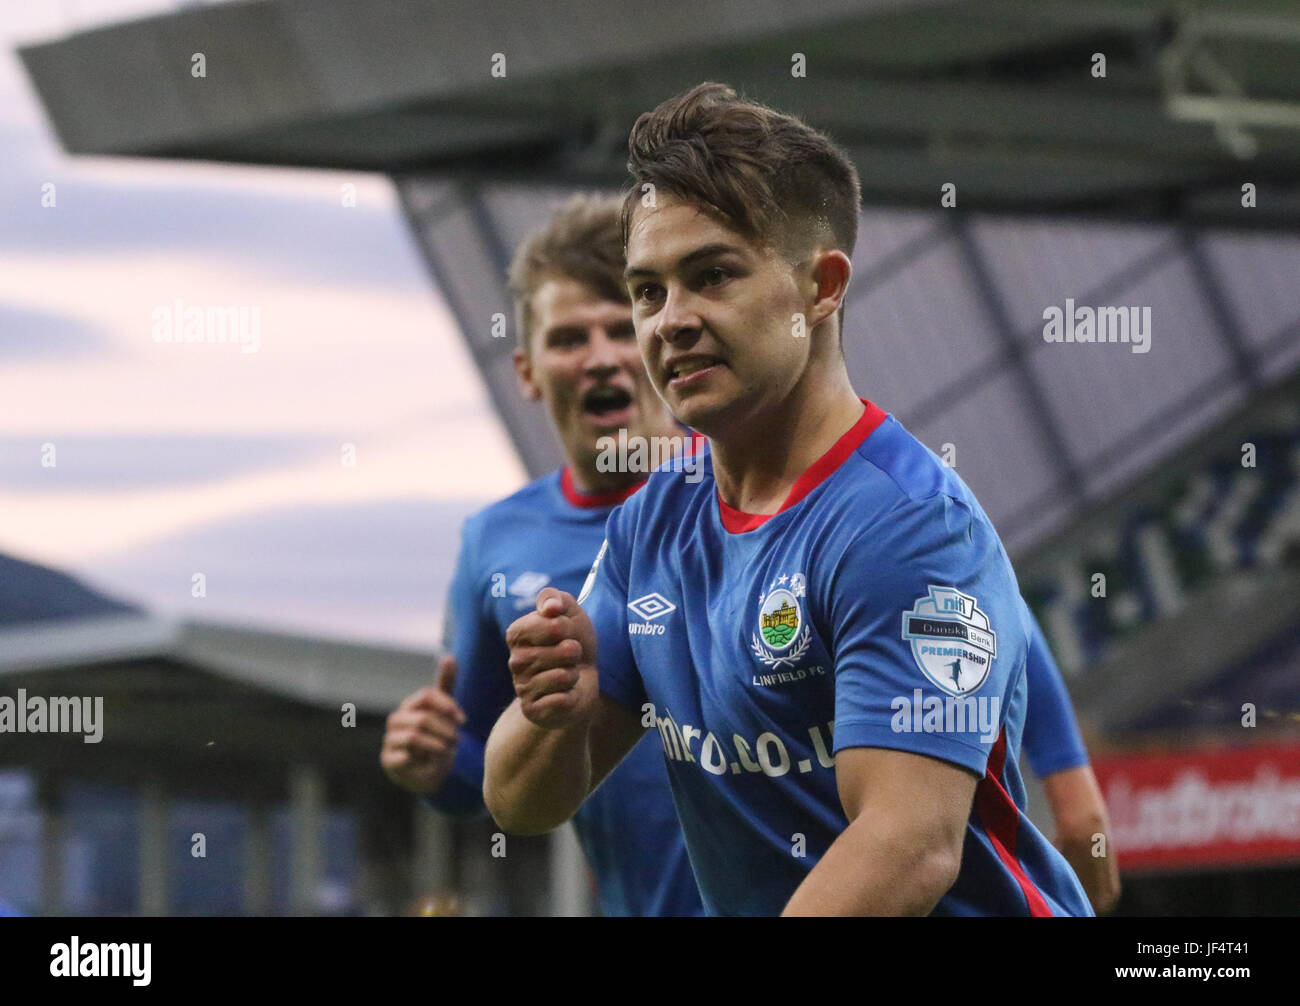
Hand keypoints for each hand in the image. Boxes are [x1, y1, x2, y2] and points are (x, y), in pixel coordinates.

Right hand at [380, 656, 465, 793]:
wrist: (426, 770)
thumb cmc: (436, 736)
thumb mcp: (444, 710)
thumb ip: (446, 684)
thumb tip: (449, 656)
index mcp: (411, 704)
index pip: (427, 695)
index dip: (447, 706)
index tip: (463, 721)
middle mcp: (397, 719)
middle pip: (423, 718)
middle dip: (445, 730)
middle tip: (457, 741)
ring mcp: (390, 739)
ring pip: (413, 737)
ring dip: (437, 746)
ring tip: (447, 752)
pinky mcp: (387, 760)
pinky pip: (400, 757)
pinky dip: (417, 760)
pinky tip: (426, 762)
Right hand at [505, 588, 598, 729]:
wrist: (581, 680)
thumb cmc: (571, 642)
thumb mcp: (569, 612)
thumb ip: (555, 599)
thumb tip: (551, 608)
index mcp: (517, 633)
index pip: (553, 625)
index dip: (569, 628)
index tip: (564, 632)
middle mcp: (514, 661)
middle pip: (563, 650)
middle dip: (575, 652)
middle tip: (569, 656)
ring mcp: (521, 688)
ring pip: (564, 676)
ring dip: (574, 674)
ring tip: (567, 674)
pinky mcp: (532, 711)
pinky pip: (562, 700)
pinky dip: (571, 696)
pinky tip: (564, 694)